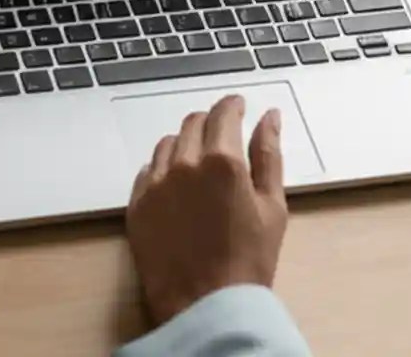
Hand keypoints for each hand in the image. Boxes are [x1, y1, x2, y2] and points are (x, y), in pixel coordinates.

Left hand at [126, 94, 288, 325]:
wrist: (204, 306)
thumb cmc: (247, 261)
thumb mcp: (273, 206)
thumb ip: (270, 154)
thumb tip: (270, 118)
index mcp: (223, 161)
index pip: (223, 113)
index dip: (232, 104)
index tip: (238, 105)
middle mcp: (184, 164)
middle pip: (193, 123)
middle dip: (210, 122)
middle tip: (223, 135)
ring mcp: (156, 184)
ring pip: (167, 144)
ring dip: (185, 143)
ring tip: (200, 164)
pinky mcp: (137, 205)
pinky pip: (147, 171)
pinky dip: (163, 169)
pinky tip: (177, 186)